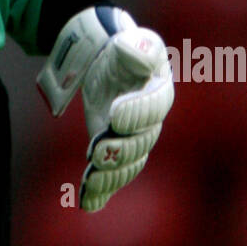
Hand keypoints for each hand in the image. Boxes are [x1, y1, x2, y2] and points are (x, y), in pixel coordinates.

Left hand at [37, 6, 173, 211]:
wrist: (109, 66)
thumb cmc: (124, 53)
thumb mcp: (132, 43)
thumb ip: (140, 46)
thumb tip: (138, 51)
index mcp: (158, 93)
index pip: (153, 107)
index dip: (136, 112)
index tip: (115, 114)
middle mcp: (149, 124)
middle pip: (140, 143)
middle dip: (119, 150)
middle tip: (97, 151)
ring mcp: (132, 142)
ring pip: (127, 164)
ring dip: (110, 175)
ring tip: (91, 179)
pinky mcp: (114, 154)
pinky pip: (112, 177)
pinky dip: (101, 192)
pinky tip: (87, 202)